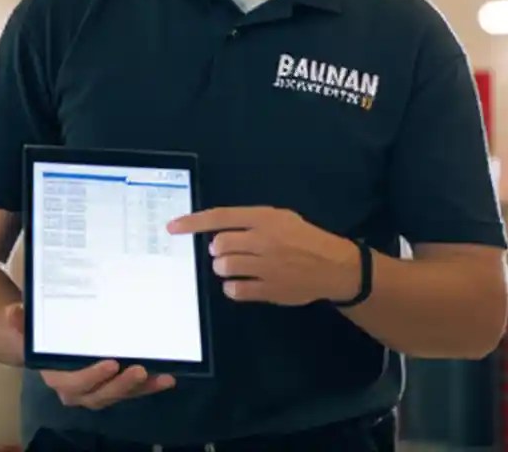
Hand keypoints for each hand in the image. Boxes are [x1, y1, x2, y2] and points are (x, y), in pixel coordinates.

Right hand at [3, 302, 176, 409]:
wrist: (52, 345)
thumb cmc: (44, 336)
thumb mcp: (30, 325)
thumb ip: (20, 321)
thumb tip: (12, 312)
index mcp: (58, 377)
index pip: (73, 384)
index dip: (92, 377)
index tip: (110, 364)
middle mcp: (79, 391)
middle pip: (101, 395)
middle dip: (121, 385)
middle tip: (139, 370)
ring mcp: (100, 391)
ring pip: (120, 395)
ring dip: (140, 388)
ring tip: (159, 376)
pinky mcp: (117, 387)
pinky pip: (134, 391)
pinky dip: (151, 386)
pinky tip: (167, 378)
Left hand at [166, 206, 360, 305]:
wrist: (334, 266)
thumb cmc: (303, 238)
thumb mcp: (280, 218)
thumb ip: (249, 222)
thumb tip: (215, 232)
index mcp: (265, 218)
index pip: (220, 218)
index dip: (193, 222)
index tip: (173, 227)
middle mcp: (263, 240)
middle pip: (219, 245)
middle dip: (218, 249)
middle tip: (229, 251)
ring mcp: (266, 266)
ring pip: (224, 267)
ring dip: (224, 267)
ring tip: (239, 266)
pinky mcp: (269, 289)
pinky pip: (234, 289)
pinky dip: (233, 286)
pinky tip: (243, 282)